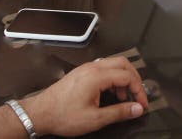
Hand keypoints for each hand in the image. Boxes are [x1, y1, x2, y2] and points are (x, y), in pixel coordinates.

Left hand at [22, 57, 147, 135]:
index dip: (139, 90)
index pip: (127, 76)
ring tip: (124, 98)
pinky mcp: (82, 73)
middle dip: (134, 79)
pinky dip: (113, 78)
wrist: (40, 113)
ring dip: (123, 78)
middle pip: (123, 63)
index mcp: (96, 76)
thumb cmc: (61, 115)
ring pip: (113, 64)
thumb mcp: (95, 119)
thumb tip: (136, 109)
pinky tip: (111, 94)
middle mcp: (92, 68)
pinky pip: (104, 68)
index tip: (142, 103)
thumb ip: (119, 112)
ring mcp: (86, 68)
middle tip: (138, 95)